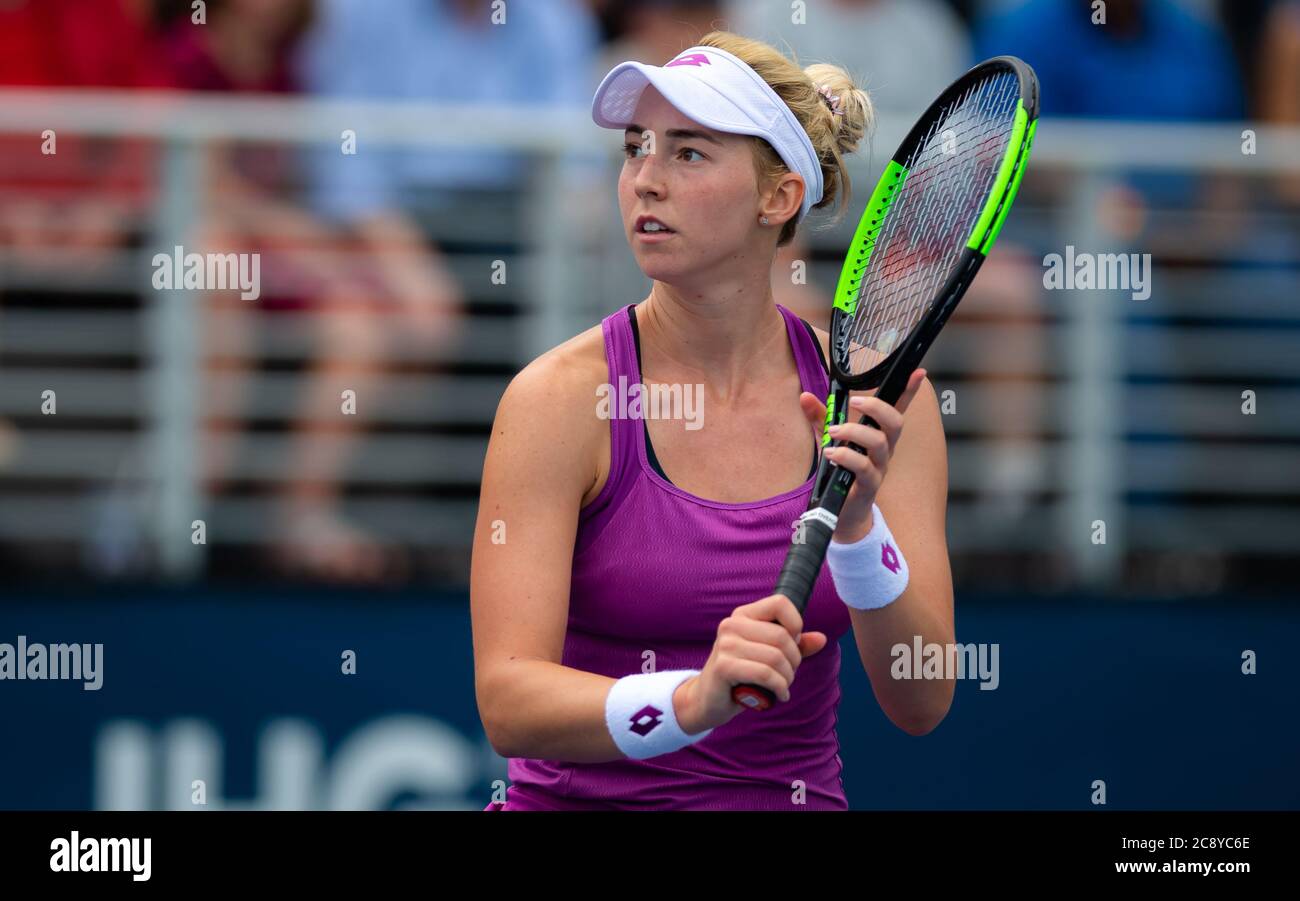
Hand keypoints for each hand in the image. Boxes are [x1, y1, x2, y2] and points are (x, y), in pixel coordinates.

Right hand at [674, 594, 828, 731]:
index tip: (792, 644)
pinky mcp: (724, 666)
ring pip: (776, 657)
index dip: (796, 624)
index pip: (781, 603)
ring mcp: (726, 644)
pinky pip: (765, 674)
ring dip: (787, 678)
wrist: (709, 700)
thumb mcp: (769, 656)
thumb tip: (822, 639)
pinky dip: (780, 688)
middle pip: (783, 636)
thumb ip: (795, 645)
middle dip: (794, 661)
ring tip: (783, 687)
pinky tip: (779, 695)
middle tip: (788, 675)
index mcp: (744, 615)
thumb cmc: (742, 675)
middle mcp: (732, 624)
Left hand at [799, 369, 927, 542]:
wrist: (839, 512)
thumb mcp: (828, 439)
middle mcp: (883, 449)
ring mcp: (879, 467)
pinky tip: (831, 453)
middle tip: (856, 401)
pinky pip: (864, 468)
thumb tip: (804, 396)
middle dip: (878, 407)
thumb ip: (820, 417)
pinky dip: (846, 456)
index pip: (897, 409)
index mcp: (878, 434)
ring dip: (855, 432)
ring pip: (880, 443)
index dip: (908, 391)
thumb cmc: (839, 471)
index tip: (918, 372)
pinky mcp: (869, 485)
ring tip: (834, 431)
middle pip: (895, 422)